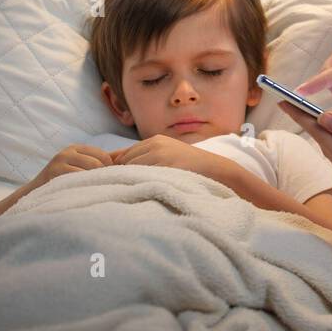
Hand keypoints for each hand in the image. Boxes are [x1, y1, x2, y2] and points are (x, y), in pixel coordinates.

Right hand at [28, 144, 113, 190]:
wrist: (34, 194)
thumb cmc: (64, 183)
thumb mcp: (81, 168)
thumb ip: (101, 162)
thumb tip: (128, 155)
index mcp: (76, 148)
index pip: (104, 155)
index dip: (110, 169)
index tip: (107, 181)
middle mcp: (67, 151)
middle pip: (98, 163)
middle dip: (103, 176)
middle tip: (101, 188)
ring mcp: (59, 161)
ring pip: (90, 170)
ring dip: (94, 183)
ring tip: (92, 191)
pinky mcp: (54, 172)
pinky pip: (78, 178)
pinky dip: (85, 187)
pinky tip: (83, 193)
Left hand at [109, 134, 233, 183]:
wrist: (214, 169)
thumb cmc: (190, 167)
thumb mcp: (168, 155)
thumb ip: (147, 158)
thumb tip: (118, 165)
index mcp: (155, 140)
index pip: (123, 154)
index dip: (117, 168)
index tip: (118, 181)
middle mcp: (155, 143)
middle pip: (123, 161)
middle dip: (120, 174)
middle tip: (123, 188)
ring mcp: (160, 153)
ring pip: (129, 168)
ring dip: (127, 179)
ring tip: (132, 190)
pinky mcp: (165, 164)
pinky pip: (141, 174)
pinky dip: (137, 182)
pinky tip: (141, 189)